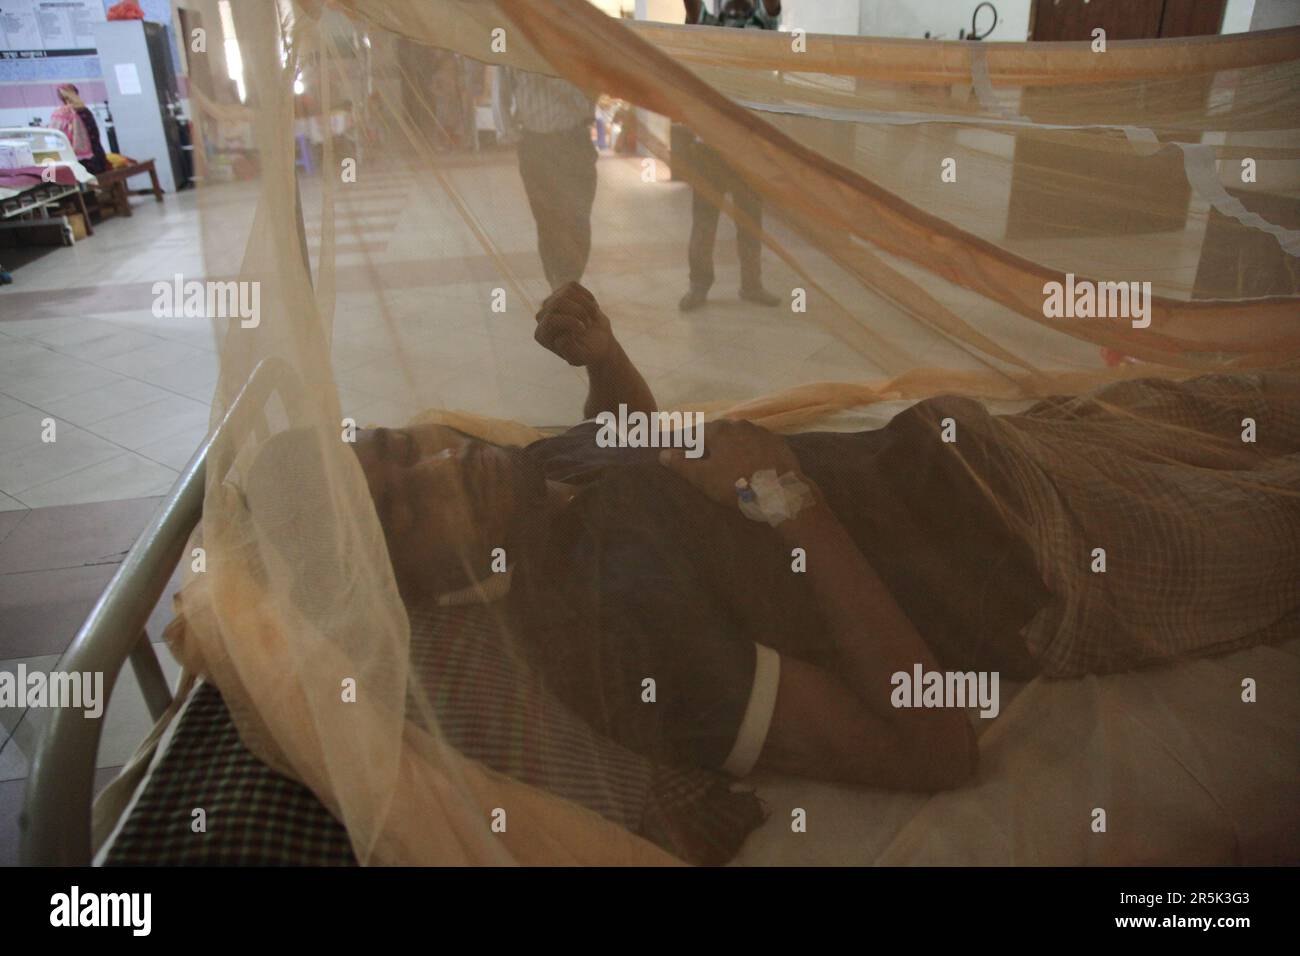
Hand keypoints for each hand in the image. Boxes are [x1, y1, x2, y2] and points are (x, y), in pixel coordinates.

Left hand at [534, 282, 613, 367]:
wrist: (598, 342)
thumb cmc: (588, 351)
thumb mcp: (580, 358)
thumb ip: (568, 351)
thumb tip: (561, 335)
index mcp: (542, 335)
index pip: (550, 320)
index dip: (569, 321)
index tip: (584, 330)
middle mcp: (542, 317)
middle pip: (558, 303)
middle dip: (580, 312)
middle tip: (589, 324)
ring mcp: (551, 303)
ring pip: (566, 292)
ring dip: (585, 305)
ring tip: (591, 317)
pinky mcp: (562, 292)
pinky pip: (573, 286)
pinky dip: (587, 297)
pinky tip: (590, 309)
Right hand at [658, 419, 803, 508]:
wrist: (779, 490)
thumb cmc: (736, 483)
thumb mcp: (703, 477)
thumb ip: (682, 464)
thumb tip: (663, 453)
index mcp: (718, 430)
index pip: (696, 432)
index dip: (688, 444)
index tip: (685, 455)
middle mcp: (739, 424)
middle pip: (719, 432)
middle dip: (711, 444)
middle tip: (708, 462)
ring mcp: (760, 431)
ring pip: (740, 436)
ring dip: (733, 446)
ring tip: (731, 463)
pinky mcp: (777, 441)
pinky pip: (758, 443)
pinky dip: (752, 450)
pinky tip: (753, 463)